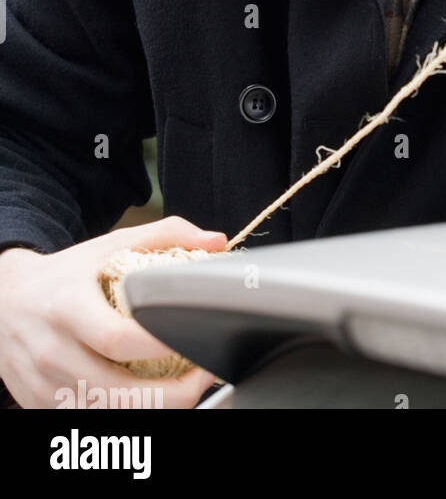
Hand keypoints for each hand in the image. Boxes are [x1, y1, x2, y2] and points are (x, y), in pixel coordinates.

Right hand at [0, 215, 227, 408]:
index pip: (116, 339)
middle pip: (116, 391)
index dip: (160, 346)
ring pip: (106, 413)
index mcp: (68, 308)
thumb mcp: (109, 245)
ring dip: (152, 408)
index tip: (194, 342)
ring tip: (185, 389)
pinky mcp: (41, 405)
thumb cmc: (64, 275)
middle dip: (171, 394)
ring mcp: (44, 385)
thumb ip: (166, 235)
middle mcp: (52, 351)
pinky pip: (89, 420)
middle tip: (204, 378)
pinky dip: (122, 413)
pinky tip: (148, 397)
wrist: (5, 300)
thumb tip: (216, 241)